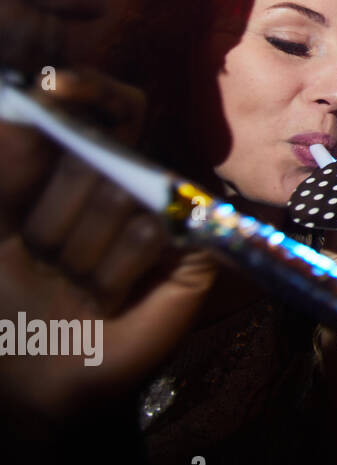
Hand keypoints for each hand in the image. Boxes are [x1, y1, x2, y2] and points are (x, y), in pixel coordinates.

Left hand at [0, 70, 215, 418]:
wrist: (34, 380)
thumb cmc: (4, 303)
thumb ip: (8, 164)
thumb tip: (33, 105)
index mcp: (72, 168)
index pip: (93, 108)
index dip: (85, 90)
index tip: (58, 85)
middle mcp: (121, 183)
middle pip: (95, 157)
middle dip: (54, 215)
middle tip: (44, 255)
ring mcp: (161, 216)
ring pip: (120, 199)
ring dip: (81, 256)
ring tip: (75, 288)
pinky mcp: (190, 255)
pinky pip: (154, 235)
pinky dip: (118, 273)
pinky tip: (109, 301)